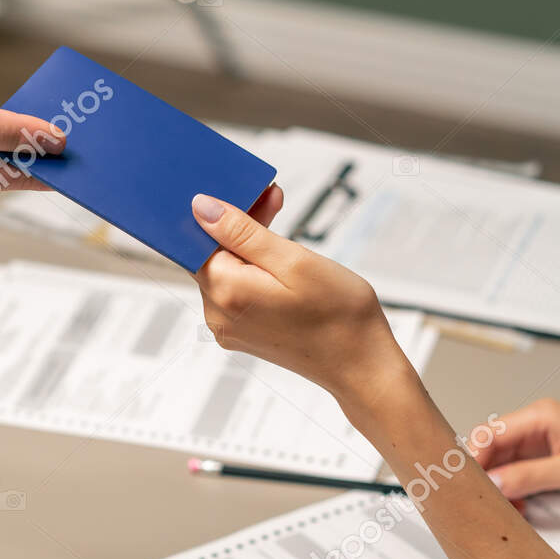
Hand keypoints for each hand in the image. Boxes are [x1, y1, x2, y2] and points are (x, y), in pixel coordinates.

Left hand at [188, 190, 413, 401]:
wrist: (361, 365)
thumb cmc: (338, 313)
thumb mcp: (293, 260)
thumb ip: (242, 232)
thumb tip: (200, 207)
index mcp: (225, 291)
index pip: (198, 237)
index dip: (222, 211)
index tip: (247, 193)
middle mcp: (217, 313)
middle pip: (212, 253)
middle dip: (239, 225)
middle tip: (272, 199)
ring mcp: (228, 327)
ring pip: (227, 270)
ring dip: (250, 246)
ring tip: (283, 228)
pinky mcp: (241, 332)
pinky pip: (238, 290)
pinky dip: (255, 270)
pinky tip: (280, 260)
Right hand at [469, 399, 559, 513]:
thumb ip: (529, 476)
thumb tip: (492, 483)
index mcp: (541, 417)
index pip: (490, 434)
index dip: (474, 459)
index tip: (465, 484)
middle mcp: (538, 430)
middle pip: (492, 451)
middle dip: (485, 477)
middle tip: (480, 501)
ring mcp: (543, 450)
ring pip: (503, 468)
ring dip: (500, 489)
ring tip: (505, 509)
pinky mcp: (550, 468)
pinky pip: (518, 480)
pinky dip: (514, 495)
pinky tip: (519, 509)